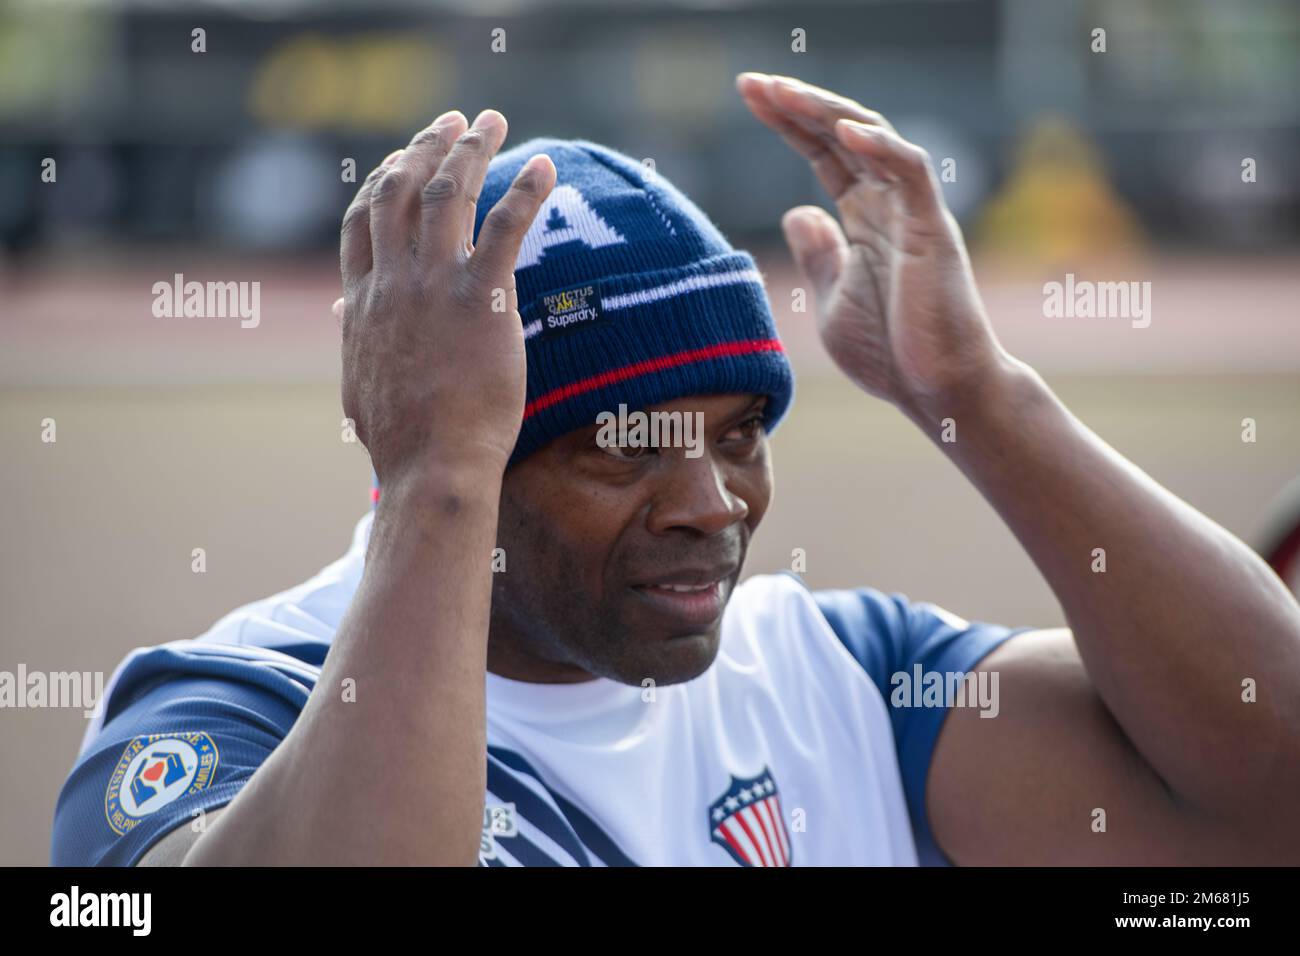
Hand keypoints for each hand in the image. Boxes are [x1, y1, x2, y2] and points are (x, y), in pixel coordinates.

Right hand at [338, 109, 555, 485]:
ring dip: (470, 151)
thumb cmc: (403, 443)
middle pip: (400, 191)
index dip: (383, 179)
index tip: (403, 156)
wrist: (432, 467)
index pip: (363, 221)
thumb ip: (356, 346)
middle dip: (426, 146)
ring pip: (446, 195)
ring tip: (491, 124)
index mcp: (362, 303)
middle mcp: (392, 283)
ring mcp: (433, 288)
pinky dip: (526, 191)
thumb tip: (345, 329)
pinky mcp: (480, 300)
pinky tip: (546, 167)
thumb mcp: (359, 388)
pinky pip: (504, 228)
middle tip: (454, 122)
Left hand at [736, 73, 1011, 423]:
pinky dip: (880, 146)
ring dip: (828, 113)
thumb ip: (818, 255)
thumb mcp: (833, 299)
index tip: (748, 94)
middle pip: (841, 135)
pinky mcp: (933, 228)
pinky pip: (910, 171)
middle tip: (753, 82)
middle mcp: (888, 205)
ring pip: (873, 139)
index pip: (822, 153)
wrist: (937, 391)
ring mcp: (912, 212)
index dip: (788, 122)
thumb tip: (796, 212)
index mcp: (863, 218)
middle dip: (797, 104)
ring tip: (784, 93)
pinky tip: (842, 130)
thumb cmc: (890, 353)